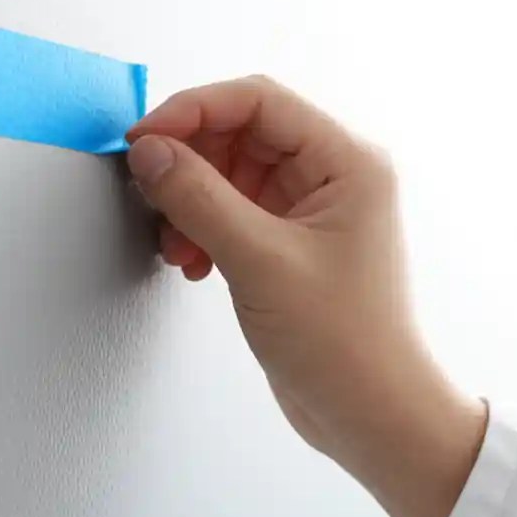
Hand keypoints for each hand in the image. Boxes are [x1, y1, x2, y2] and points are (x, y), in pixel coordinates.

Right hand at [125, 76, 486, 516]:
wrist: (373, 416)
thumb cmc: (345, 344)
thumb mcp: (260, 261)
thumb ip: (198, 197)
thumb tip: (149, 151)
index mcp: (348, 161)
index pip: (259, 100)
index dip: (193, 110)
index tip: (144, 138)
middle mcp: (334, 174)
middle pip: (240, 132)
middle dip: (189, 162)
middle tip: (150, 192)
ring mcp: (311, 208)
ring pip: (230, 173)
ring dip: (191, 201)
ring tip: (176, 245)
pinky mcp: (290, 242)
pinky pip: (233, 209)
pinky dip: (203, 228)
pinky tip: (193, 262)